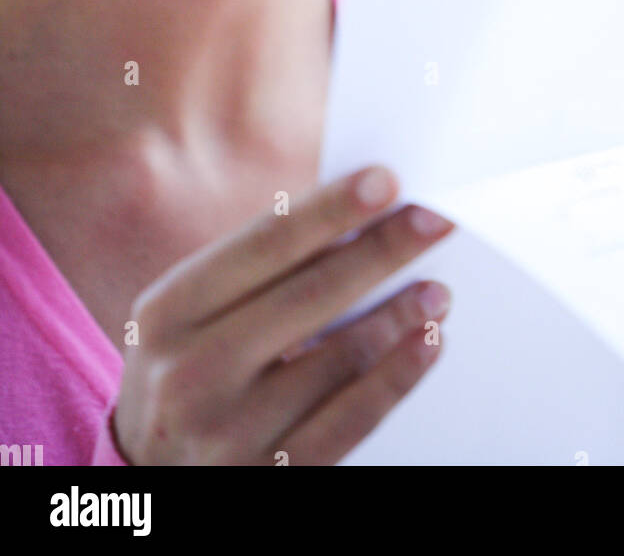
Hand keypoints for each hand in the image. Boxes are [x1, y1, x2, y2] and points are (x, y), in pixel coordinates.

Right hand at [111, 166, 453, 464]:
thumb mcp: (193, 318)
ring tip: (438, 289)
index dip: (329, 209)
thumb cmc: (189, 371)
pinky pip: (350, 422)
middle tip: (435, 220)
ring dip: (399, 317)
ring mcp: (226, 432)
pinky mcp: (269, 477)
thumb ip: (260, 274)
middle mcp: (189, 371)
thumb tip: (357, 221)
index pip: (264, 245)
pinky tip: (427, 344)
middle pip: (309, 295)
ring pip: (337, 359)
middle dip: (381, 252)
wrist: (146, 483)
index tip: (386, 180)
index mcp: (167, 311)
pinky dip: (397, 377)